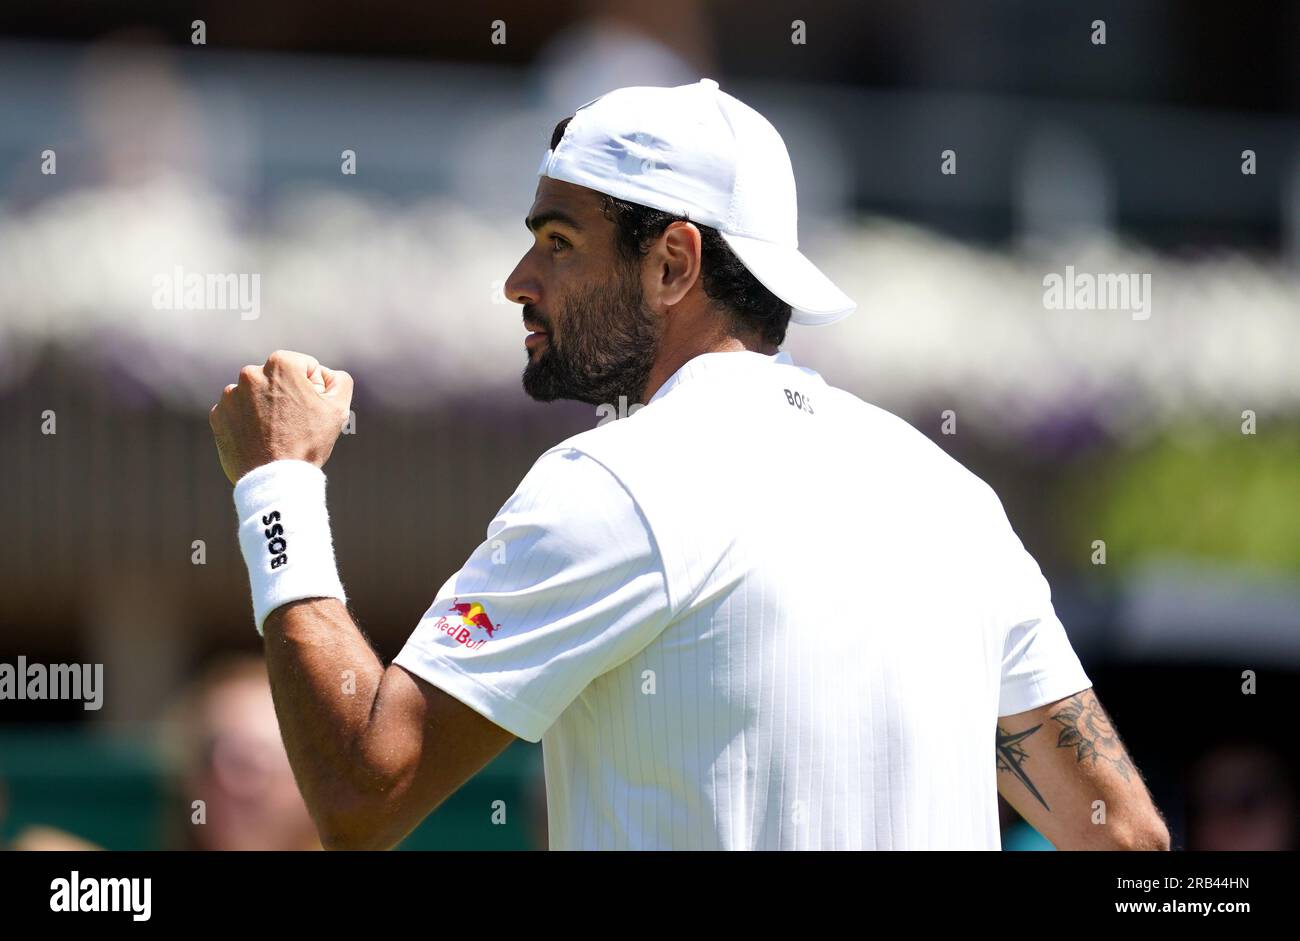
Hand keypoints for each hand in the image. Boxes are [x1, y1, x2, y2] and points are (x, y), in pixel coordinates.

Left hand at [209, 350, 352, 484]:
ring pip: (255, 395)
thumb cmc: (309, 442)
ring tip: (276, 434)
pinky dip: (247, 423)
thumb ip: (339, 380)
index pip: (304, 367)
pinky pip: (237, 413)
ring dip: (265, 408)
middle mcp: (250, 373)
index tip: (311, 409)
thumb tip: (325, 375)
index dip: (313, 388)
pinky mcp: (218, 416)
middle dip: (287, 395)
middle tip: (295, 423)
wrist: (275, 479)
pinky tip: (259, 439)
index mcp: (280, 364)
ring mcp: (230, 395)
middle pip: (277, 379)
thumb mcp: (338, 407)